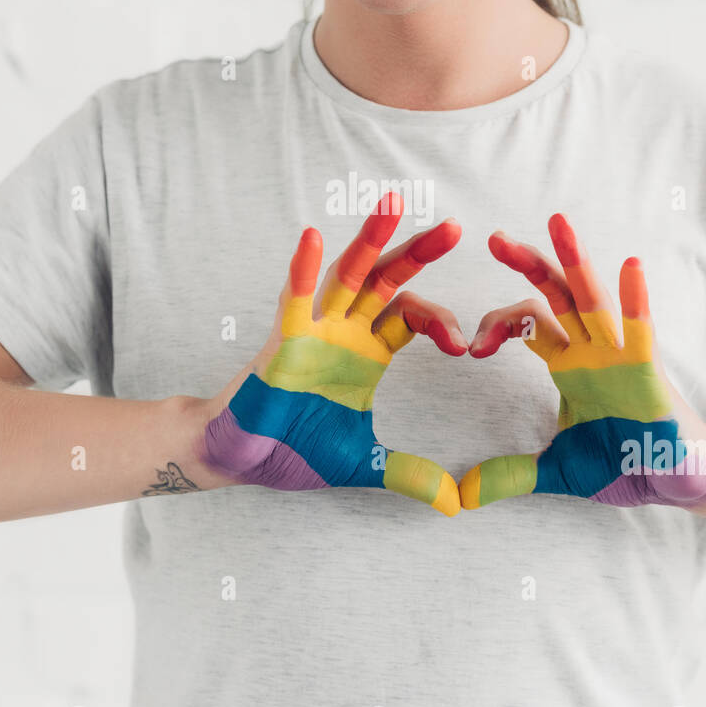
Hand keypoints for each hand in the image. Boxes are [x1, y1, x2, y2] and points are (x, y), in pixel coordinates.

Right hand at [197, 192, 466, 514]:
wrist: (240, 458)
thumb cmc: (293, 448)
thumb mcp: (362, 462)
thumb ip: (409, 476)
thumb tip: (456, 504)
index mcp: (367, 351)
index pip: (411, 316)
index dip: (440, 323)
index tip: (465, 346)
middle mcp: (344, 331)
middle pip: (387, 281)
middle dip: (418, 253)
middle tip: (454, 227)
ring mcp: (313, 329)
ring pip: (347, 275)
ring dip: (369, 240)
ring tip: (390, 202)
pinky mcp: (282, 339)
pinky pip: (294, 298)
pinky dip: (303, 269)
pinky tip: (312, 237)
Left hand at [459, 214, 705, 509]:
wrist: (676, 479)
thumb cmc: (624, 464)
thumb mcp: (556, 471)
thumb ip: (511, 476)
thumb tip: (462, 495)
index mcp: (567, 363)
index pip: (526, 323)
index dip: (495, 325)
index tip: (470, 349)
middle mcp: (590, 349)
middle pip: (553, 294)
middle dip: (525, 263)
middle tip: (491, 237)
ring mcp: (619, 354)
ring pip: (592, 298)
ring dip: (573, 260)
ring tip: (556, 222)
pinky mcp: (647, 369)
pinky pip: (641, 329)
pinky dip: (636, 299)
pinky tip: (631, 266)